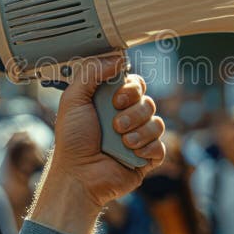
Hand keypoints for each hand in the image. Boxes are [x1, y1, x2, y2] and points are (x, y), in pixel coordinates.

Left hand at [51, 55, 164, 206]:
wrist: (78, 176)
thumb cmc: (72, 141)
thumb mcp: (73, 100)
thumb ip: (91, 73)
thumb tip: (117, 58)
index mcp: (111, 102)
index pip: (135, 84)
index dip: (131, 89)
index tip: (116, 99)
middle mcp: (126, 117)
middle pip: (148, 102)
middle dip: (133, 112)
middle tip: (116, 124)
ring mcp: (137, 137)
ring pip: (156, 123)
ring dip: (139, 131)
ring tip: (122, 141)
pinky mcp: (145, 157)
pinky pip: (161, 146)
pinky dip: (147, 148)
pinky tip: (131, 153)